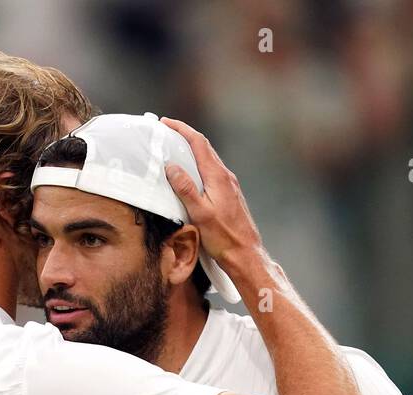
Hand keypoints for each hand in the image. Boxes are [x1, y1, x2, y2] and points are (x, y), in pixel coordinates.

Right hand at [160, 117, 263, 272]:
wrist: (246, 253)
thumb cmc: (224, 238)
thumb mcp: (200, 213)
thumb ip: (185, 188)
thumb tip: (171, 166)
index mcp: (218, 177)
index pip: (199, 143)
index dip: (182, 130)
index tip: (166, 123)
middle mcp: (226, 177)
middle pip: (204, 148)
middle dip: (185, 136)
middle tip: (166, 132)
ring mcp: (229, 185)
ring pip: (208, 160)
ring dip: (191, 151)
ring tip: (174, 150)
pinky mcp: (229, 195)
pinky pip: (211, 172)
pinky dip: (198, 165)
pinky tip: (190, 174)